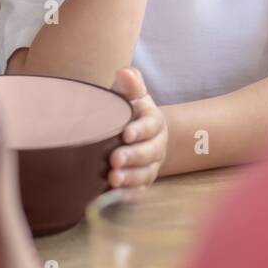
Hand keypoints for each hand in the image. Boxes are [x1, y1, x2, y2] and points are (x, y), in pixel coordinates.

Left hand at [107, 66, 167, 187]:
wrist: (140, 137)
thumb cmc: (130, 112)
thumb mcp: (133, 96)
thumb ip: (131, 85)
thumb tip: (124, 72)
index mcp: (154, 122)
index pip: (150, 125)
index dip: (140, 130)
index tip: (125, 133)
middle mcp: (156, 146)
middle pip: (148, 153)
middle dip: (133, 157)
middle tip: (115, 160)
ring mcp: (150, 166)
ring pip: (144, 174)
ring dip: (130, 178)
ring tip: (112, 180)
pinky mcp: (141, 183)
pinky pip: (138, 191)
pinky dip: (128, 195)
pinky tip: (114, 195)